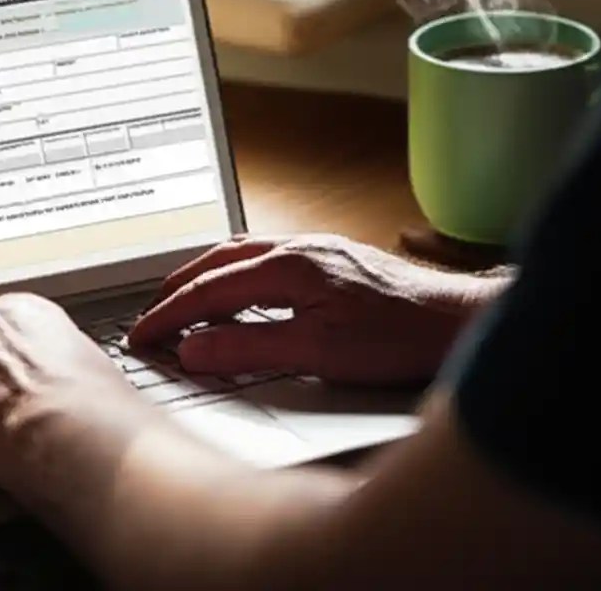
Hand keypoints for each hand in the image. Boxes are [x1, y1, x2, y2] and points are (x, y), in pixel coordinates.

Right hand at [128, 233, 510, 386]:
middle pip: (215, 261)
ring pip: (239, 252)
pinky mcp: (331, 258)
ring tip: (181, 300)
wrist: (459, 320)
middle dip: (175, 290)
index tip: (142, 336)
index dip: (167, 316)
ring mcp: (315, 248)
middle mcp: (297, 246)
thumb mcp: (316, 354)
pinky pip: (263, 255)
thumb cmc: (400, 336)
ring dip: (203, 276)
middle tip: (149, 317)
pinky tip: (239, 290)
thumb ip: (248, 350)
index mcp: (286, 266)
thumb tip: (194, 350)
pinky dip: (233, 272)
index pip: (207, 291)